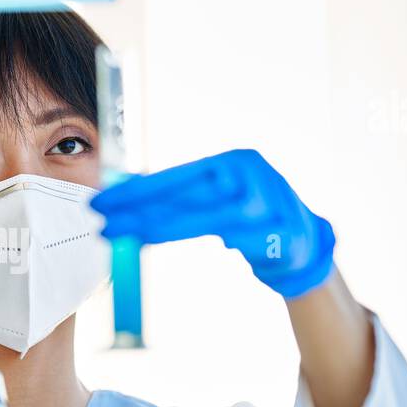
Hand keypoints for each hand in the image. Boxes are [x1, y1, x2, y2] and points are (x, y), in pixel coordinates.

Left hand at [91, 149, 335, 298]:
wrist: (305, 244)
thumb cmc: (249, 218)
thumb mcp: (214, 200)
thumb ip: (176, 195)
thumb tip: (123, 187)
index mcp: (233, 162)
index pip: (177, 175)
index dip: (137, 190)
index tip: (100, 202)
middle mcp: (253, 176)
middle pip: (190, 194)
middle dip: (142, 209)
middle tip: (103, 222)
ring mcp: (273, 203)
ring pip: (216, 216)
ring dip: (171, 226)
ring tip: (132, 237)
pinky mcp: (288, 234)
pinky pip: (250, 239)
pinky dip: (228, 242)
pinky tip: (205, 244)